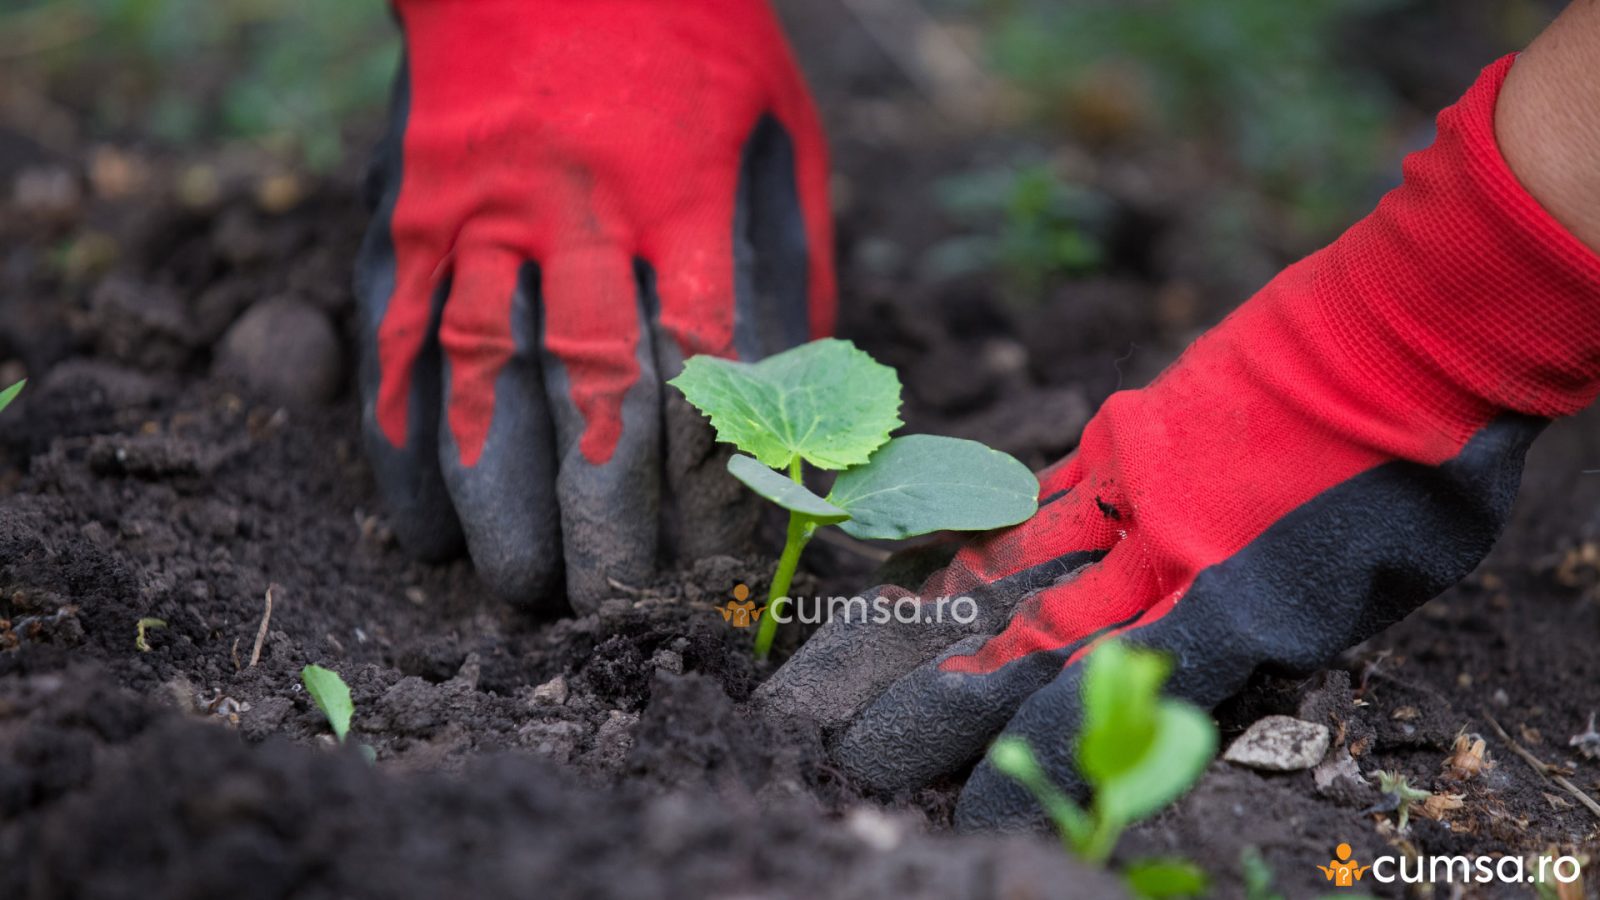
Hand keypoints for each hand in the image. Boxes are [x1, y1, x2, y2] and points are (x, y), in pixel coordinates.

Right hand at [355, 0, 832, 611]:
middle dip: (602, 519)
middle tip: (611, 609)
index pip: (704, 369)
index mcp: (687, 188)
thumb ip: (788, 262)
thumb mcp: (777, 129)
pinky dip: (402, 440)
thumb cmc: (689, 38)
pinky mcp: (406, 204)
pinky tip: (421, 521)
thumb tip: (801, 398)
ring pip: (482, 377)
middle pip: (592, 391)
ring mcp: (480, 204)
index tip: (715, 567)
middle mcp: (579, 204)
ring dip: (499, 500)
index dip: (707, 483)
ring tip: (518, 590)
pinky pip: (393, 337)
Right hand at [757, 56, 1599, 830]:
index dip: (1031, 743)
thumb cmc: (1421, 475)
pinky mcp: (1125, 426)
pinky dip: (1009, 522)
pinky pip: (1051, 489)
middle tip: (903, 715)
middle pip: (1045, 628)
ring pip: (1029, 553)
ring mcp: (1135, 482)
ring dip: (968, 598)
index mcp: (1232, 605)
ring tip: (906, 629)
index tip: (974, 786)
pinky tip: (979, 545)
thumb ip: (1269, 632)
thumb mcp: (1371, 595)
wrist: (1405, 333)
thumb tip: (1198, 654)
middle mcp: (1165, 549)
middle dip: (971, 679)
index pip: (1105, 692)